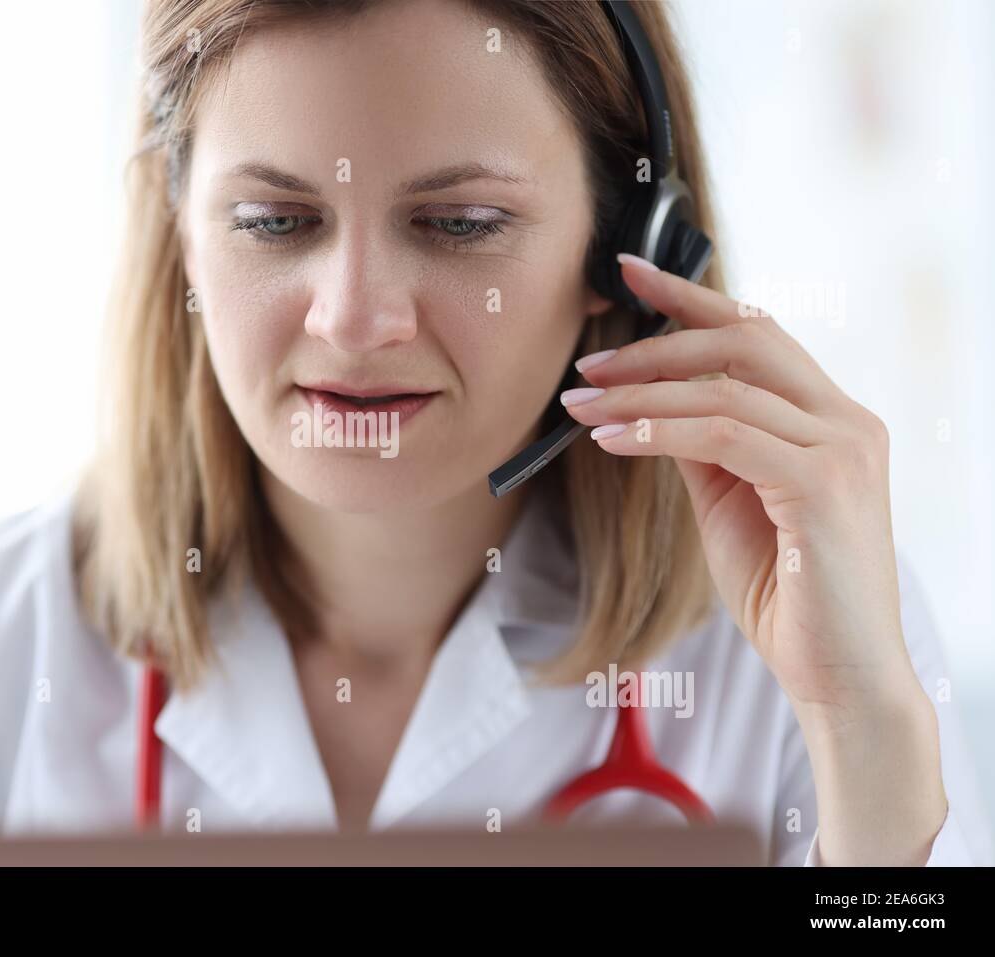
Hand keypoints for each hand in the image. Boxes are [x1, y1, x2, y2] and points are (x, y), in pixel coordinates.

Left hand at [561, 254, 948, 864]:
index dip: (690, 296)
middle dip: (656, 341)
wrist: (838, 674)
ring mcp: (843, 449)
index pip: (758, 332)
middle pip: (745, 340)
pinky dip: (659, 430)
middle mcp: (847, 421)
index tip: (627, 272)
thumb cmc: (787, 593)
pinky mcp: (825, 485)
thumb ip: (706, 445)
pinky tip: (613, 437)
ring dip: (640, 392)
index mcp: (830, 418)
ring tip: (580, 406)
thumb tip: (651, 399)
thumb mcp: (733, 502)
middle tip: (586, 364)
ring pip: (726, 388)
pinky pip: (725, 436)